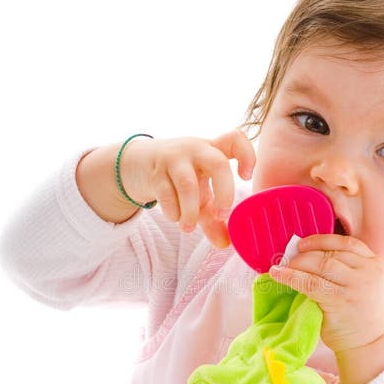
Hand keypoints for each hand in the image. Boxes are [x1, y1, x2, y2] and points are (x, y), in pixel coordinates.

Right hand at [120, 130, 255, 247]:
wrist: (136, 164)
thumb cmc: (178, 179)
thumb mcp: (199, 195)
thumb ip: (213, 219)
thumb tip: (225, 244)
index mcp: (213, 150)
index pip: (235, 139)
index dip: (247, 155)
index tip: (247, 177)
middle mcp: (196, 150)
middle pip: (218, 164)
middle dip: (225, 193)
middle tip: (221, 215)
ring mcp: (174, 159)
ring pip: (188, 184)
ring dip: (191, 211)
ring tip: (189, 227)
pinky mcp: (155, 172)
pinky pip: (166, 194)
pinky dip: (173, 211)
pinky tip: (175, 217)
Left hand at [269, 233, 383, 383]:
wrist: (371, 345)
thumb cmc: (362, 316)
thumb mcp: (366, 285)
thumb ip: (349, 270)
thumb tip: (310, 256)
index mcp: (376, 264)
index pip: (348, 243)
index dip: (323, 240)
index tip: (304, 244)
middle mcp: (368, 272)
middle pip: (331, 253)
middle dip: (306, 254)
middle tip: (290, 259)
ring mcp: (355, 286)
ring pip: (320, 265)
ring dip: (297, 264)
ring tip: (282, 267)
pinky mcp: (340, 301)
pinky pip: (310, 283)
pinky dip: (291, 277)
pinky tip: (278, 275)